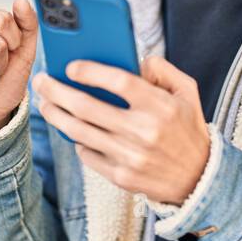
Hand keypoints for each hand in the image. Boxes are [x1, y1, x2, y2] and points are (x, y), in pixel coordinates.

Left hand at [31, 55, 208, 204]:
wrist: (199, 180)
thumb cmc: (189, 129)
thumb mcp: (188, 92)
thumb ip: (163, 69)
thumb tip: (135, 60)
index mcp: (161, 106)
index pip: (119, 82)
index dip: (91, 72)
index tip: (71, 66)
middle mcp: (144, 132)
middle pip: (87, 107)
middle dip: (57, 91)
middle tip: (42, 81)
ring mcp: (131, 156)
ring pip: (80, 132)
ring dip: (56, 115)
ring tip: (45, 103)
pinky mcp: (122, 176)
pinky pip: (88, 154)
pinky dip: (77, 141)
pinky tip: (71, 129)